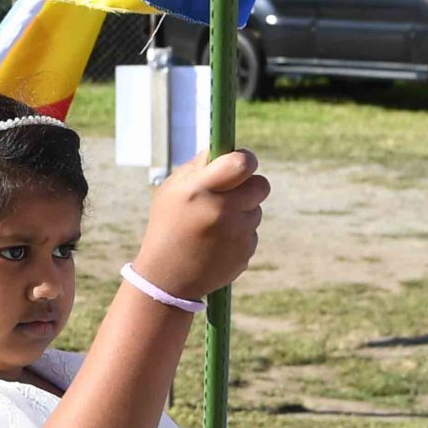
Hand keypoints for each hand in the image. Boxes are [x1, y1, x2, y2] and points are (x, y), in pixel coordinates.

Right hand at [131, 150, 269, 301]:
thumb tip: (225, 149)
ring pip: (256, 210)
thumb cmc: (167, 225)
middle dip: (250, 185)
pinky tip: (216, 244)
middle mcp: (221, 211)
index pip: (241, 163)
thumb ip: (198, 167)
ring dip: (242, 212)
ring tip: (214, 225)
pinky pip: (251, 234)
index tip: (241, 162)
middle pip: (260, 185)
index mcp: (200, 190)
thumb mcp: (172, 190)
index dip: (246, 159)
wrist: (166, 278)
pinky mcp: (245, 254)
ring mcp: (236, 235)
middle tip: (234, 191)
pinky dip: (239, 235)